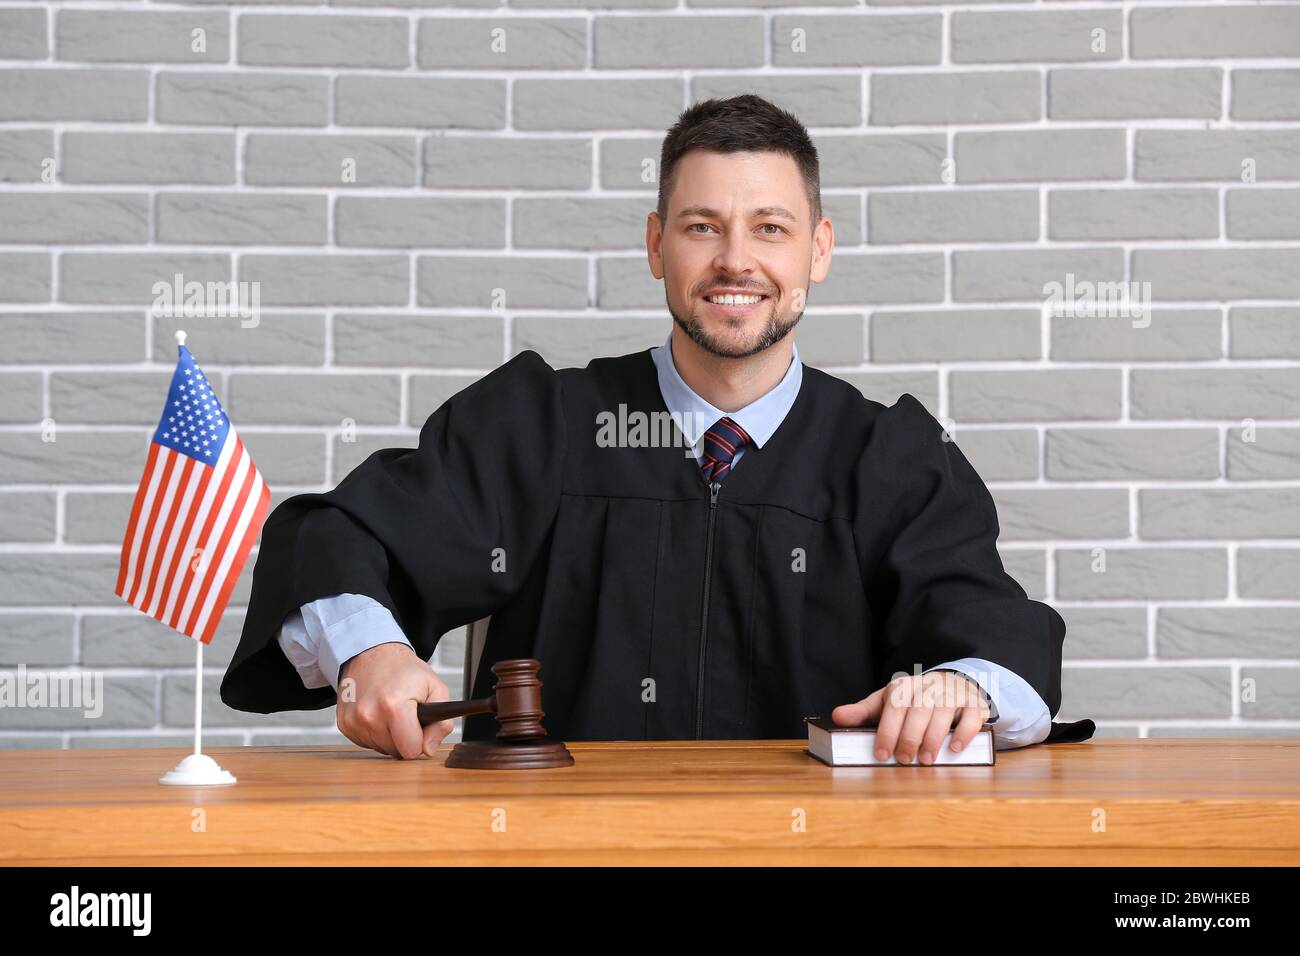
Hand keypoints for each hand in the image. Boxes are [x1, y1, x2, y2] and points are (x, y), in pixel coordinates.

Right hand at [336, 642, 454, 758]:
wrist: (371, 654)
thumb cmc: (405, 671)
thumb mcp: (435, 688)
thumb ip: (441, 722)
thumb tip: (429, 749)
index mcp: (394, 706)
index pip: (411, 750)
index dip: (420, 740)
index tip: (420, 726)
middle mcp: (369, 715)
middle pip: (396, 751)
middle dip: (405, 737)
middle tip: (407, 714)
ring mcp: (353, 721)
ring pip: (381, 749)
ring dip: (389, 736)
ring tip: (391, 712)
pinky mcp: (344, 724)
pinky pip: (366, 743)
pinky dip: (375, 733)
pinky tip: (378, 714)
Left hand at [831, 671, 991, 764]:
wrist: (950, 684)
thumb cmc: (912, 700)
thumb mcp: (885, 703)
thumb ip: (863, 712)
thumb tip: (836, 717)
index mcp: (903, 686)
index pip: (894, 706)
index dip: (887, 731)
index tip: (882, 755)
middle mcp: (929, 686)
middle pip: (918, 710)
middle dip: (909, 737)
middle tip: (903, 760)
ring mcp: (953, 693)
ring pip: (943, 712)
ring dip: (933, 738)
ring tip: (925, 760)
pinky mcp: (974, 703)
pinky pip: (971, 715)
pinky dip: (964, 732)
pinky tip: (955, 749)